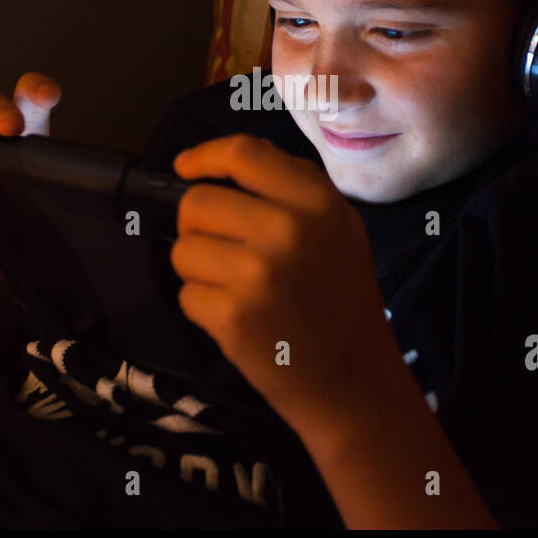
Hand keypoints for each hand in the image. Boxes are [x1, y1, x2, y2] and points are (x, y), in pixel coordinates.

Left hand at [168, 134, 404, 435]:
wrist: (354, 383)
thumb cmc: (343, 301)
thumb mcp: (339, 229)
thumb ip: (293, 187)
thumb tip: (232, 159)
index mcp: (317, 203)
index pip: (244, 155)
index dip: (204, 156)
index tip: (185, 167)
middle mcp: (287, 231)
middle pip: (197, 203)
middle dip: (197, 227)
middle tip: (223, 252)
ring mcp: (258, 275)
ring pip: (183, 250)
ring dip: (198, 270)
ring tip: (236, 289)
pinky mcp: (233, 317)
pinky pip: (186, 294)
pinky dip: (203, 308)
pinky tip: (238, 319)